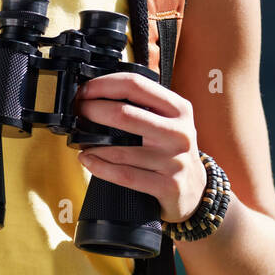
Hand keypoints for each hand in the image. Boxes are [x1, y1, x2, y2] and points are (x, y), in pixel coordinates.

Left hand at [73, 72, 204, 224]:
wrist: (196, 190)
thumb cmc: (173, 150)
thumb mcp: (170, 120)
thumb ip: (144, 104)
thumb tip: (99, 91)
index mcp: (178, 109)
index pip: (136, 85)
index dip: (104, 85)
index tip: (85, 90)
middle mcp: (178, 132)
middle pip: (124, 115)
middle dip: (92, 111)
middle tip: (78, 112)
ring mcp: (174, 160)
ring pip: (119, 149)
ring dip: (91, 143)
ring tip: (80, 140)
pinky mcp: (167, 185)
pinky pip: (124, 175)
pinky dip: (99, 166)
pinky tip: (88, 160)